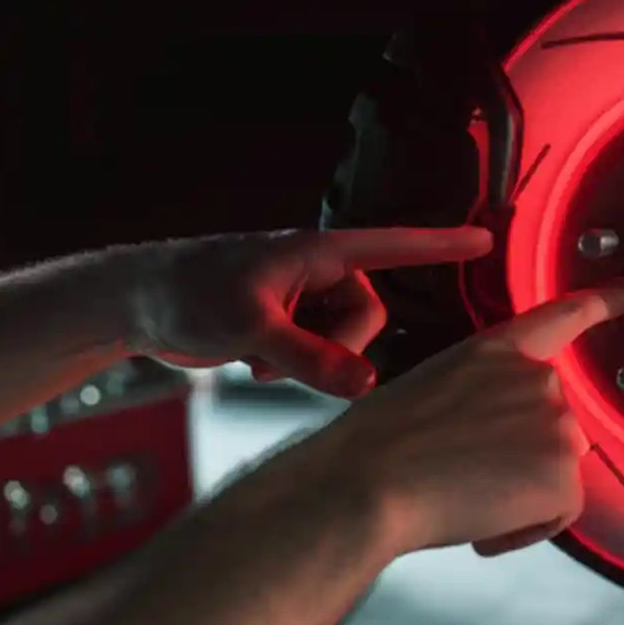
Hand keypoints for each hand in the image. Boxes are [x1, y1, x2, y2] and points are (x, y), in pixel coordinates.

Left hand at [125, 227, 490, 397]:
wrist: (137, 304)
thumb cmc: (187, 294)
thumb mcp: (249, 327)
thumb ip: (310, 357)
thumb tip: (367, 386)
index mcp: (319, 252)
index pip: (396, 245)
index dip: (443, 244)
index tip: (486, 238)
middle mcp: (319, 273)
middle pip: (369, 315)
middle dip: (339, 347)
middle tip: (282, 361)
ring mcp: (304, 300)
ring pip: (346, 340)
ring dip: (314, 361)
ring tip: (261, 362)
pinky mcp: (289, 325)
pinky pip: (321, 352)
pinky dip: (296, 366)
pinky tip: (256, 365)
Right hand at [324, 282, 623, 557]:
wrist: (370, 483)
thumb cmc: (377, 446)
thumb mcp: (435, 390)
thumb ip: (484, 397)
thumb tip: (502, 440)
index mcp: (497, 350)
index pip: (560, 317)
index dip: (600, 304)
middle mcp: (538, 379)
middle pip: (553, 427)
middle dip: (519, 458)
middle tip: (463, 474)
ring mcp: (557, 424)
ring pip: (554, 473)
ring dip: (519, 495)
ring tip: (464, 499)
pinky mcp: (564, 475)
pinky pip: (558, 514)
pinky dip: (524, 529)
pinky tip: (482, 526)